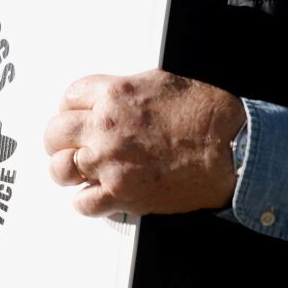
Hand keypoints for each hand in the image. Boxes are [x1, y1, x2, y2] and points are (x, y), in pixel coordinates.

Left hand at [42, 70, 245, 218]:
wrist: (231, 149)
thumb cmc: (205, 115)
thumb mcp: (159, 83)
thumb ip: (124, 92)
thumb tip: (110, 100)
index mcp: (113, 95)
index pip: (69, 97)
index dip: (70, 108)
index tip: (75, 116)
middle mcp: (105, 128)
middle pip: (56, 132)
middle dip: (60, 138)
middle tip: (68, 144)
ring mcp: (110, 162)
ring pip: (60, 169)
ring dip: (66, 169)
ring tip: (76, 170)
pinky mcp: (122, 193)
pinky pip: (84, 204)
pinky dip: (86, 202)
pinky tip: (95, 195)